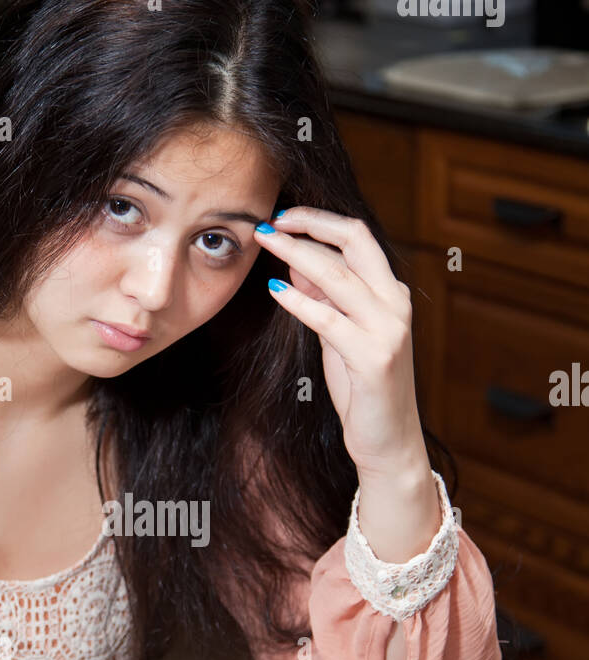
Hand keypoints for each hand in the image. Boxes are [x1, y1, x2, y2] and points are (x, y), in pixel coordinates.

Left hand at [254, 208, 427, 480]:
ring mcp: (388, 330)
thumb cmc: (363, 389)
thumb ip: (324, 299)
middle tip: (271, 221)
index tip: (284, 217)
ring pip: (338, 274)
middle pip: (354, 241)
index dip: (320, 221)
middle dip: (309, 224)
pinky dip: (299, 301)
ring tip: (265, 241)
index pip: (358, 238)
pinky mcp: (373, 358)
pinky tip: (275, 290)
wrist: (389, 442)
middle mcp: (395, 304)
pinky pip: (328, 319)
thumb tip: (296, 260)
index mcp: (391, 294)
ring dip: (296, 253)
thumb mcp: (339, 336)